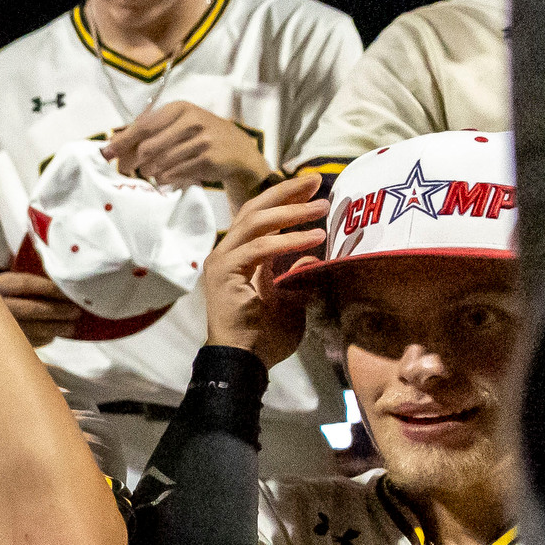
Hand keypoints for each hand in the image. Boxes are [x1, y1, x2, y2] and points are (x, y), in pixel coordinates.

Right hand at [0, 271, 81, 346]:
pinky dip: (44, 338)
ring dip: (55, 328)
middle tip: (75, 311)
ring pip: (30, 328)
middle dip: (57, 311)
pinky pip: (27, 341)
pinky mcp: (2, 340)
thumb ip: (30, 282)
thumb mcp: (10, 281)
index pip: (26, 285)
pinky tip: (54, 334)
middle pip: (31, 309)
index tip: (68, 291)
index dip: (50, 288)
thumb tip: (62, 286)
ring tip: (71, 327)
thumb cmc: (1, 292)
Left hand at [100, 101, 270, 196]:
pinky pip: (173, 174)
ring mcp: (202, 140)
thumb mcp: (178, 123)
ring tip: (150, 172)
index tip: (105, 154)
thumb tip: (112, 143)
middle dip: (132, 162)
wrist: (238, 151)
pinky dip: (164, 179)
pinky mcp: (208, 160)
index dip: (122, 142)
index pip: (143, 126)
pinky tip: (166, 178)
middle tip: (126, 170)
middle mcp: (191, 121)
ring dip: (149, 172)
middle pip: (147, 148)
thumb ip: (148, 129)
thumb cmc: (200, 136)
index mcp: (180, 108)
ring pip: (158, 163)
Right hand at [202, 173, 328, 367]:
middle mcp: (228, 253)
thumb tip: (310, 256)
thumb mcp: (291, 299)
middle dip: (287, 193)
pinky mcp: (224, 273)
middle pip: (254, 209)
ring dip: (291, 212)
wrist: (245, 362)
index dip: (286, 198)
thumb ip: (295, 274)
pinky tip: (315, 238)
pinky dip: (288, 240)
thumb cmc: (266, 337)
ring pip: (255, 222)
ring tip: (322, 207)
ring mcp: (223, 261)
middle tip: (317, 182)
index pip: (261, 216)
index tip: (315, 186)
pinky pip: (259, 249)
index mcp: (241, 257)